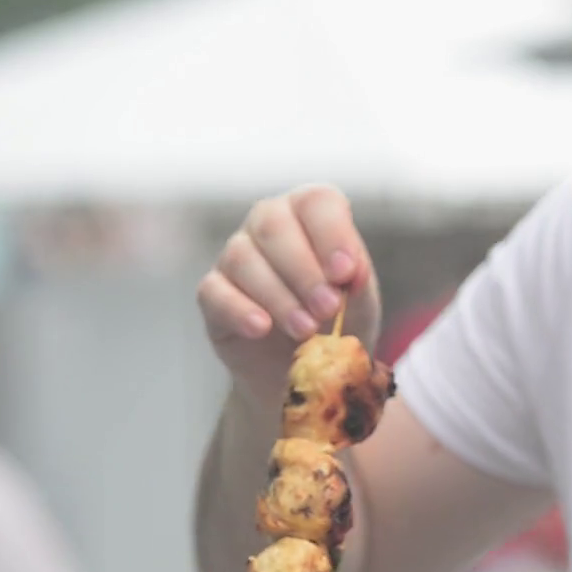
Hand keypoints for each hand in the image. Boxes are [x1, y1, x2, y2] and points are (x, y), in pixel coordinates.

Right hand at [195, 184, 382, 406]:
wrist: (307, 368)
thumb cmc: (337, 320)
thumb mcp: (360, 303)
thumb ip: (359, 283)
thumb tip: (354, 269)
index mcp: (310, 213)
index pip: (316, 202)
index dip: (331, 234)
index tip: (346, 273)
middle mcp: (269, 223)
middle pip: (274, 226)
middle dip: (304, 271)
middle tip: (328, 309)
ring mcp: (236, 255)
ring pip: (244, 259)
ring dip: (278, 296)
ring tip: (305, 329)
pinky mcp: (212, 292)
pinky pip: (216, 292)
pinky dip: (240, 310)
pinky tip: (261, 328)